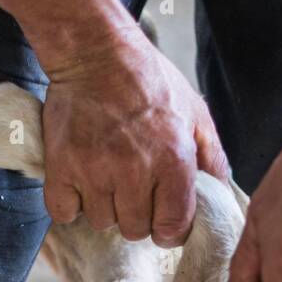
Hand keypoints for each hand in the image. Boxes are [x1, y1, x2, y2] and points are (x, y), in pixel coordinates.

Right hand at [41, 33, 228, 245]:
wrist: (95, 51)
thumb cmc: (148, 79)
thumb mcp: (194, 112)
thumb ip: (211, 157)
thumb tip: (220, 193)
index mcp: (173, 160)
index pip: (172, 228)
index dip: (169, 228)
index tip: (162, 219)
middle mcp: (134, 171)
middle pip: (135, 230)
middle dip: (137, 215)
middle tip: (133, 189)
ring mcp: (94, 172)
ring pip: (102, 222)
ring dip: (106, 207)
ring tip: (107, 177)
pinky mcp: (61, 168)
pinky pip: (66, 212)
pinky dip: (72, 204)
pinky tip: (81, 182)